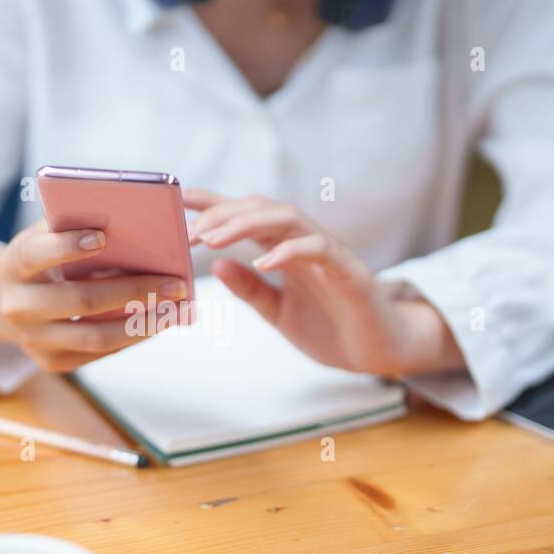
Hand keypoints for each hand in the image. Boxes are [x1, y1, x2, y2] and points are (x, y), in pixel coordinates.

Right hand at [0, 218, 188, 371]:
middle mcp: (18, 306)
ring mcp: (34, 339)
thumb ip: (72, 224)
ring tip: (179, 309)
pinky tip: (161, 322)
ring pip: (96, 336)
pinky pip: (101, 351)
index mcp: (14, 265)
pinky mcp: (52, 361)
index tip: (104, 236)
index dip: (68, 246)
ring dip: (144, 323)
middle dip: (133, 290)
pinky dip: (134, 336)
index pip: (36, 254)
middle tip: (175, 283)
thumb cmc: (40, 258)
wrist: (7, 300)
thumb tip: (128, 217)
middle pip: (80, 300)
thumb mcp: (44, 236)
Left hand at [184, 190, 464, 376]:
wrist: (378, 353)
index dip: (211, 203)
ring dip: (246, 223)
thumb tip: (219, 265)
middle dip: (220, 215)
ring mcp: (329, 253)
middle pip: (260, 207)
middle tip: (186, 232)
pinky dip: (289, 251)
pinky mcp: (350, 271)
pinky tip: (262, 261)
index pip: (245, 215)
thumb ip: (251, 289)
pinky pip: (319, 249)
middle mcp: (305, 242)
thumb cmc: (331, 328)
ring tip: (213, 239)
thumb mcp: (278, 312)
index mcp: (285, 250)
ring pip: (287, 218)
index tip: (175, 200)